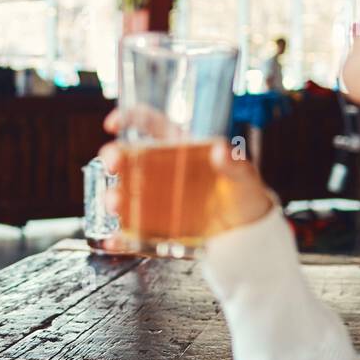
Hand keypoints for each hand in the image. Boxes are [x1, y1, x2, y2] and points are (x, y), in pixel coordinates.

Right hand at [99, 107, 274, 239]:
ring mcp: (154, 199)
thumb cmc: (244, 194)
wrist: (248, 233)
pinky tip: (113, 241)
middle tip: (111, 164)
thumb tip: (221, 150)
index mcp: (178, 146)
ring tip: (114, 204)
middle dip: (113, 157)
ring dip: (114, 197)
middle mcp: (160, 170)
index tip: (112, 124)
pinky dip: (119, 238)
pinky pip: (132, 231)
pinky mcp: (155, 226)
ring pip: (125, 193)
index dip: (129, 118)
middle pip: (128, 158)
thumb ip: (233, 164)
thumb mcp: (243, 176)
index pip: (149, 123)